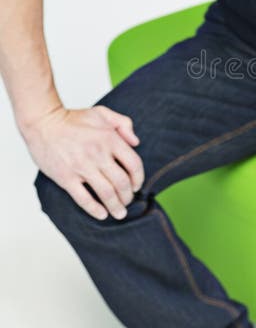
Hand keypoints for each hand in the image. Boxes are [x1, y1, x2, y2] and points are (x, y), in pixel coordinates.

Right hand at [22, 105, 144, 220]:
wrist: (43, 123)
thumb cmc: (73, 119)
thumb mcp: (102, 113)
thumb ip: (124, 124)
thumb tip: (136, 142)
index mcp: (109, 139)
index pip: (134, 164)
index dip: (139, 179)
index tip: (137, 186)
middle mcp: (98, 154)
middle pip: (122, 182)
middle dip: (128, 196)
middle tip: (127, 201)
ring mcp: (81, 167)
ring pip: (106, 193)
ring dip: (116, 206)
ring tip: (119, 213)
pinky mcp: (66, 177)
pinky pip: (83, 199)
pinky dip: (95, 209)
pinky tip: (102, 214)